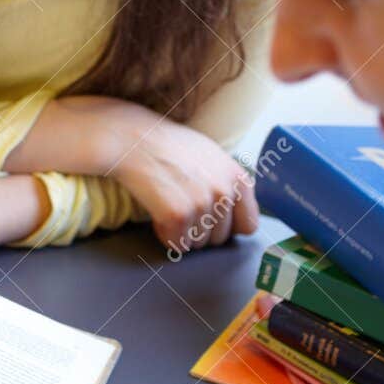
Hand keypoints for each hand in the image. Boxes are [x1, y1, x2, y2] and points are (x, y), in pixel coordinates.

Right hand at [105, 108, 259, 255]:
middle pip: (220, 238)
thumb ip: (229, 184)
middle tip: (181, 206)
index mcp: (238, 177)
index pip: (248, 225)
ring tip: (168, 203)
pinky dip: (164, 234)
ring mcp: (202, 203)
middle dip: (200, 230)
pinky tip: (157, 211)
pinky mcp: (178, 214)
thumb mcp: (213, 157)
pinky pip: (176, 244)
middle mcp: (225, 191)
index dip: (227, 226)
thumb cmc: (170, 147)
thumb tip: (239, 213)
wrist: (135, 139)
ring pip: (198, 244)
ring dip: (181, 232)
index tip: (211, 220)